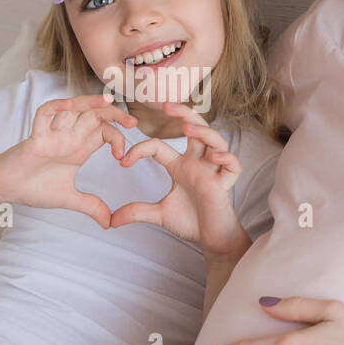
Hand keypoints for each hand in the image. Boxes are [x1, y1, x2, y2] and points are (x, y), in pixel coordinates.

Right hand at [0, 93, 137, 228]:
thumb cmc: (33, 187)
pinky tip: (71, 106)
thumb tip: (109, 223)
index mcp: (78, 148)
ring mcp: (53, 134)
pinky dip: (57, 107)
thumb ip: (91, 207)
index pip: (103, 132)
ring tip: (109, 101)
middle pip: (94, 115)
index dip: (118, 137)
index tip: (124, 156)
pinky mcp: (36, 136)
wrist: (5, 187)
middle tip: (132, 121)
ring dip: (90, 102)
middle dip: (113, 114)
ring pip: (73, 108)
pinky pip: (45, 113)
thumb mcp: (69, 199)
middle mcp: (68, 137)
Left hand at [109, 101, 248, 256]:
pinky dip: (226, 159)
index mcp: (180, 166)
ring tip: (188, 129)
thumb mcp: (159, 215)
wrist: (212, 239)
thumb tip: (111, 221)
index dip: (139, 149)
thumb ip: (137, 212)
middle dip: (184, 114)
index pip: (159, 147)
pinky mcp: (226, 184)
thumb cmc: (190, 221)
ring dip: (204, 132)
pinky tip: (214, 158)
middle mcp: (197, 163)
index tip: (123, 161)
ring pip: (215, 141)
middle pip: (195, 128)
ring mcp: (213, 171)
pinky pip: (233, 166)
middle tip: (167, 105)